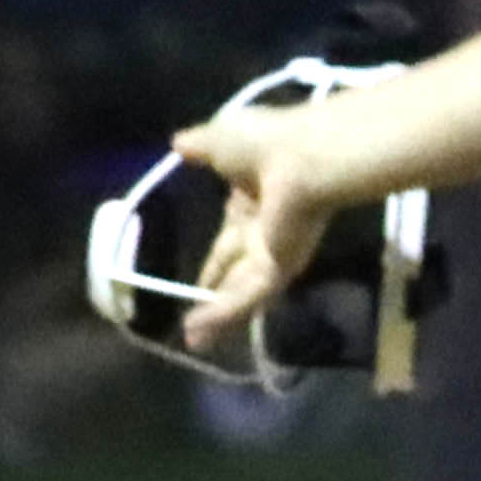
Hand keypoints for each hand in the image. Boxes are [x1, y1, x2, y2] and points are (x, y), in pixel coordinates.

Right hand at [168, 109, 337, 354]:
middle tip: (193, 320)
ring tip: (193, 341)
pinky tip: (198, 332)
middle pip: (235, 270)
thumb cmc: (266, 142)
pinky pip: (246, 296)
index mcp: (251, 200)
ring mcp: (274, 251)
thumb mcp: (219, 139)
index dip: (213, 260)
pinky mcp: (280, 268)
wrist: (301, 157)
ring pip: (241, 291)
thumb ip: (200, 147)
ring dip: (217, 317)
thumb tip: (179, 144)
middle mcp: (265, 229)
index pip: (229, 237)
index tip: (198, 280)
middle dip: (214, 293)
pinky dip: (223, 314)